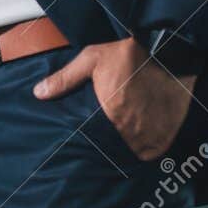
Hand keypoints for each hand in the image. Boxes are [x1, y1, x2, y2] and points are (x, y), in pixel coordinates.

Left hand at [32, 36, 195, 159]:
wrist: (168, 53)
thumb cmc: (128, 55)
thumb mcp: (92, 60)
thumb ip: (65, 79)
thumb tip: (38, 93)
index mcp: (110, 115)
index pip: (93, 141)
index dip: (91, 140)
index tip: (89, 137)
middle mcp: (131, 130)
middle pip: (113, 150)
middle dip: (108, 145)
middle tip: (106, 137)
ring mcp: (151, 135)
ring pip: (133, 154)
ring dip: (126, 149)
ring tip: (122, 139)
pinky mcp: (166, 135)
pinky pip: (152, 153)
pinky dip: (145, 149)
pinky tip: (140, 138)